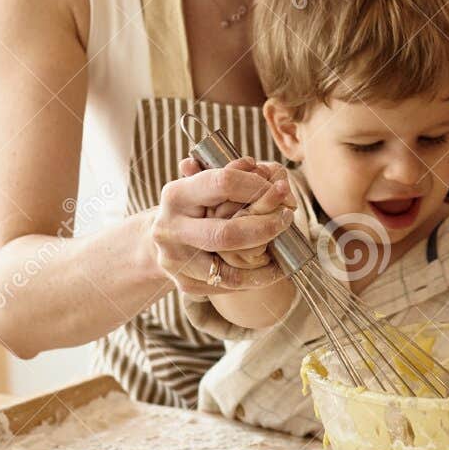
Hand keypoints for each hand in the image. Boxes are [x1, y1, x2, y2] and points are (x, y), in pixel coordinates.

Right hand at [152, 156, 296, 298]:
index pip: (222, 183)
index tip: (279, 187)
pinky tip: (272, 267)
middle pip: (227, 233)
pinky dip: (255, 278)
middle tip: (287, 217)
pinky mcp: (184, 283)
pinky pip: (228, 285)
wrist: (160, 239)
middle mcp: (170, 228)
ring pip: (229, 268)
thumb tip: (251, 163)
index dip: (256, 186)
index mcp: (176, 194)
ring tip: (284, 248)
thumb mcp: (202, 182)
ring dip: (264, 260)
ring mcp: (175, 260)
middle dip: (265, 226)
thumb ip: (227, 172)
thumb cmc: (192, 204)